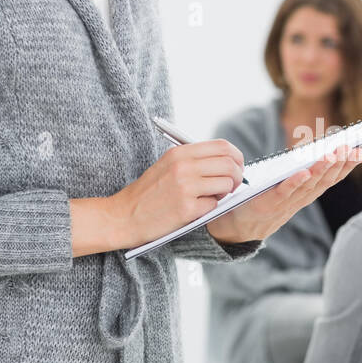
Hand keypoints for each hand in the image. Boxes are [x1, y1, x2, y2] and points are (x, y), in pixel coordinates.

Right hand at [103, 138, 248, 250]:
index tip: (237, 168)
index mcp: (180, 153)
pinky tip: (195, 209)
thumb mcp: (168, 165)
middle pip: (229, 164)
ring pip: (226, 184)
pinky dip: (209, 208)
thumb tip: (228, 161)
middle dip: (237, 176)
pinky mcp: (186, 208)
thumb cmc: (149, 192)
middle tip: (232, 186)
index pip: (223, 147)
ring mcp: (185, 187)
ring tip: (211, 198)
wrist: (124, 216)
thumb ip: (194, 160)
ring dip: (225, 193)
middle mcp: (183, 166)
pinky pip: (214, 205)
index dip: (236, 158)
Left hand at [208, 143, 361, 244]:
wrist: (244, 225)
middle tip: (350, 148)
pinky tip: (304, 172)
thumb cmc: (269, 198)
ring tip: (332, 154)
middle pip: (326, 179)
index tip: (361, 151)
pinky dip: (295, 182)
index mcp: (310, 191)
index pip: (334, 177)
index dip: (348, 165)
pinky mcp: (271, 202)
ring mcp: (289, 200)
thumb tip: (321, 147)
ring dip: (322, 169)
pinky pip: (286, 191)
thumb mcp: (292, 184)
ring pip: (310, 184)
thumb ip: (306, 170)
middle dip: (339, 163)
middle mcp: (304, 197)